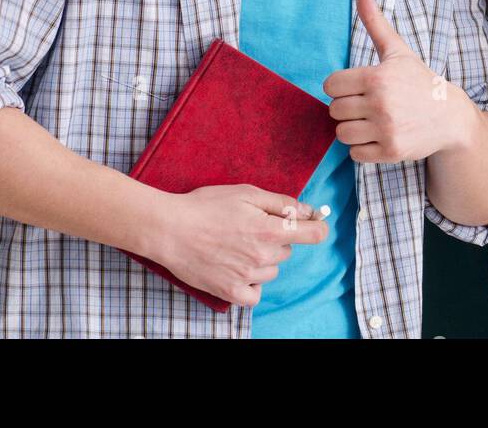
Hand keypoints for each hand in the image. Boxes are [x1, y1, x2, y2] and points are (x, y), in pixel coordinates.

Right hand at [147, 184, 328, 306]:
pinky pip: (256, 293)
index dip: (317, 225)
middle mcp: (263, 256)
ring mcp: (247, 276)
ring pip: (272, 269)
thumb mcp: (247, 193)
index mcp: (270, 230)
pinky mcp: (231, 292)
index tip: (311, 222)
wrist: (170, 229)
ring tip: (237, 245)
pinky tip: (238, 268)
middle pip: (288, 250)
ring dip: (263, 259)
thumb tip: (308, 210)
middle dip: (276, 238)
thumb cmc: (206, 206)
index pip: (314, 234)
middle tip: (250, 227)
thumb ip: (282, 202)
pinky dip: (251, 283)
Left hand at [324, 0, 477, 162]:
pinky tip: (380, 135)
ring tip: (372, 121)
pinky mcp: (391, 152)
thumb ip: (374, 20)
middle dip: (348, 108)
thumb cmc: (418, 80)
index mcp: (377, 76)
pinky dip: (363, 148)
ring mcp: (386, 129)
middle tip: (367, 104)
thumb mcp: (396, 50)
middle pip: (334, 110)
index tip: (358, 87)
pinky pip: (355, 154)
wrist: (450, 116)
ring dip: (353, 129)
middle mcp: (380, 104)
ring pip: (341, 133)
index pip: (331, 85)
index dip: (341, 86)